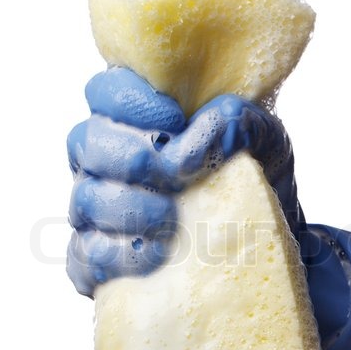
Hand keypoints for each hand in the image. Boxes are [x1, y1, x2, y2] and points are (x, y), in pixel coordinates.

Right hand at [67, 66, 298, 295]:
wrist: (265, 242)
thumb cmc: (254, 179)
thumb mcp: (264, 139)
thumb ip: (237, 120)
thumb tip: (204, 132)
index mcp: (138, 119)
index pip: (105, 91)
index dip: (131, 101)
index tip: (175, 122)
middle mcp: (109, 160)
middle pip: (86, 142)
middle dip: (132, 159)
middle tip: (174, 176)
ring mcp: (99, 210)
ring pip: (86, 199)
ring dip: (130, 208)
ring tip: (171, 219)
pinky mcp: (101, 259)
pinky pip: (87, 255)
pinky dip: (119, 255)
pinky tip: (156, 254)